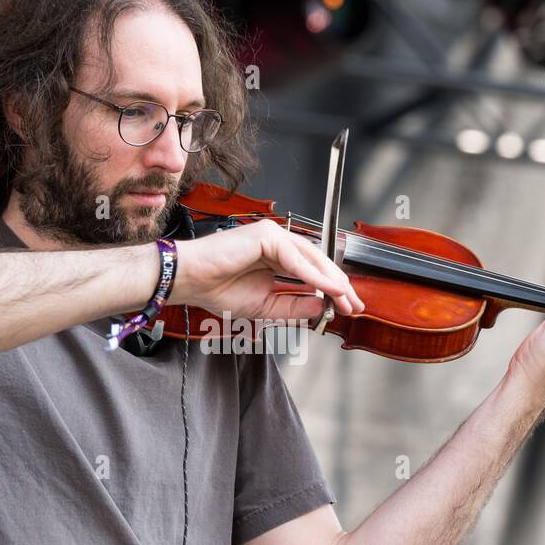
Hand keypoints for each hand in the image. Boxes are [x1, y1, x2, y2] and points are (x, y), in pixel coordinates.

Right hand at [172, 218, 364, 322]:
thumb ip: (293, 307)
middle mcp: (276, 243)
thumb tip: (321, 307)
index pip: (312, 272)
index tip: (346, 308)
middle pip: (317, 263)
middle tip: (354, 305)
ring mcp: (272, 236)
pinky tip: (329, 289)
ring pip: (311, 259)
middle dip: (339, 286)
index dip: (332, 290)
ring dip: (332, 280)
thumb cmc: (216, 289)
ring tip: (346, 299)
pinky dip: (315, 276)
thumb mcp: (265, 307)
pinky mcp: (266, 236)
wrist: (189, 282)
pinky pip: (296, 260)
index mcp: (275, 258)